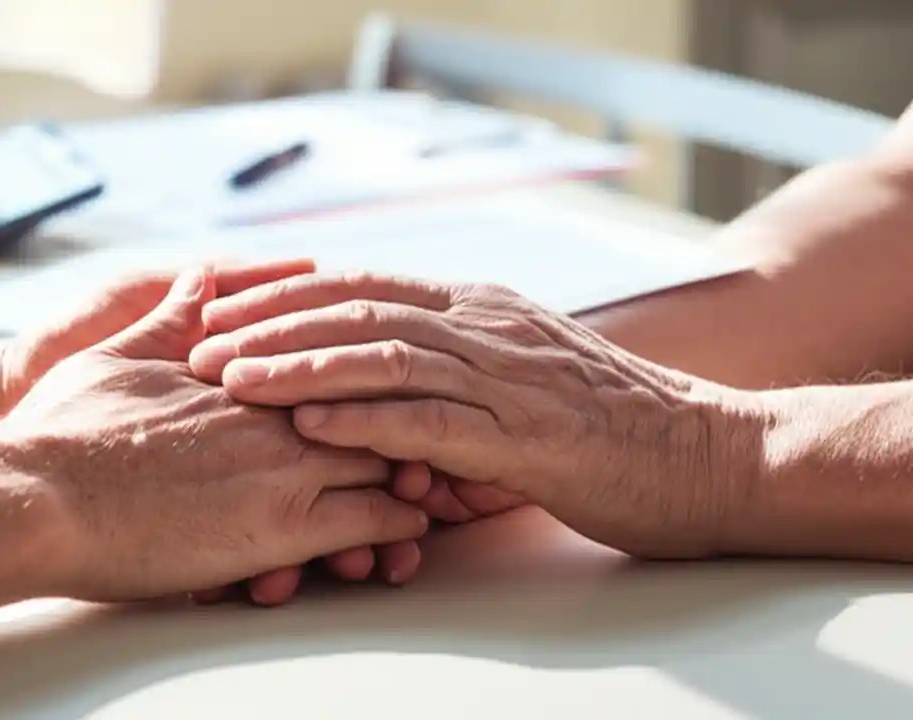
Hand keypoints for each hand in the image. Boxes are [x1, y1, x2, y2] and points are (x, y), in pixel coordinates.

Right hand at [0, 269, 428, 600]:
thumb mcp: (116, 355)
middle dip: (405, 419)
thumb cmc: (63, 432)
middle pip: (373, 403)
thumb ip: (167, 317)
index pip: (331, 360)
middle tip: (438, 430)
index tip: (393, 377)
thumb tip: (197, 278)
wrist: (37, 497)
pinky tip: (410, 533)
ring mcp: (284, 466)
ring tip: (436, 485)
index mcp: (240, 372)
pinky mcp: (282, 526)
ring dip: (411, 477)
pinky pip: (370, 523)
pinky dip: (398, 527)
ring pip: (385, 462)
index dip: (367, 371)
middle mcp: (274, 410)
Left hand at [189, 273, 764, 558]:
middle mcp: (487, 329)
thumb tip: (383, 389)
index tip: (227, 312)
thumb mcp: (523, 380)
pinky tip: (312, 424)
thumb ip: (457, 372)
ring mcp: (507, 378)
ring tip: (232, 379)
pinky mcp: (526, 437)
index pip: (366, 287)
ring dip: (299, 367)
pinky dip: (365, 420)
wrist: (709, 455)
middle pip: (358, 310)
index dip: (289, 298)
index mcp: (482, 311)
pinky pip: (430, 421)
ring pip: (383, 356)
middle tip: (203, 343)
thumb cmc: (611, 428)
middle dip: (272, 325)